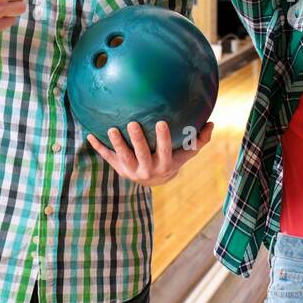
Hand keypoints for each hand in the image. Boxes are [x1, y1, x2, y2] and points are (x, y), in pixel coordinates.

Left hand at [87, 119, 213, 187]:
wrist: (154, 180)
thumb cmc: (173, 159)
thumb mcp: (187, 153)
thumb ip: (200, 140)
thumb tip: (212, 123)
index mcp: (165, 165)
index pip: (165, 151)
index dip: (163, 139)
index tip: (160, 122)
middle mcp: (148, 170)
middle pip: (142, 155)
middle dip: (137, 140)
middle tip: (133, 123)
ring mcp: (132, 171)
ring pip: (123, 157)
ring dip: (117, 144)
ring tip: (112, 129)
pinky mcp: (119, 170)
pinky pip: (108, 159)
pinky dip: (99, 148)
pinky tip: (90, 135)